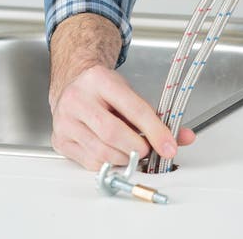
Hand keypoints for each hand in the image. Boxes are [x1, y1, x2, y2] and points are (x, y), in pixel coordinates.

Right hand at [49, 14, 194, 169]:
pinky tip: (113, 152)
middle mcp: (78, 98)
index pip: (134, 108)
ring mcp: (65, 120)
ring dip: (124, 158)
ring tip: (131, 150)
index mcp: (100, 80)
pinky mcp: (60, 139)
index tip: (169, 146)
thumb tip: (182, 137)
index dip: (155, 131)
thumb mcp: (128, 92)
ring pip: (102, 151)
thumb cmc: (102, 88)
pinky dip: (108, 163)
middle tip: (147, 150)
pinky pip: (90, 162)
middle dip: (137, 147)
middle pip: (114, 133)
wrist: (72, 82)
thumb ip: (155, 115)